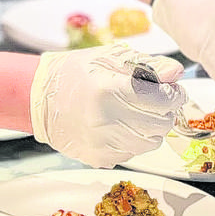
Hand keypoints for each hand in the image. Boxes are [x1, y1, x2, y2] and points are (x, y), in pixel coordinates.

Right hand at [29, 44, 186, 167]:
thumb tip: (176, 73)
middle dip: (165, 111)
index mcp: (109, 90)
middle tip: (157, 100)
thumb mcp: (110, 57)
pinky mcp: (99, 158)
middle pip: (161, 124)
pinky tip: (121, 126)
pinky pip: (133, 154)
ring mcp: (102, 143)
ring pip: (150, 143)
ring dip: (152, 128)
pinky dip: (134, 141)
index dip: (173, 94)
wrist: (39, 98)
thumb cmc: (74, 73)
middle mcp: (105, 120)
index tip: (172, 89)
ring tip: (137, 113)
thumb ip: (148, 65)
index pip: (162, 99)